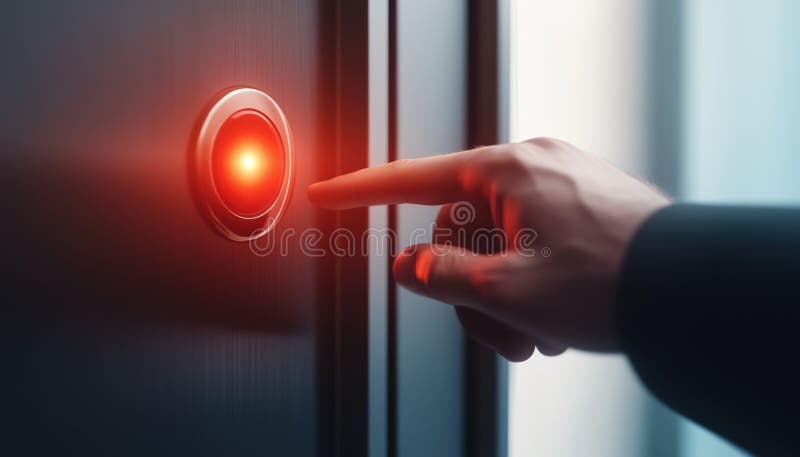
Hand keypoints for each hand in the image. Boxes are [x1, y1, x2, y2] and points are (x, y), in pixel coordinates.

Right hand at [308, 138, 669, 359]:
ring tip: (536, 333)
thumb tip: (408, 268)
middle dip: (471, 291)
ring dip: (505, 299)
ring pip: (495, 247)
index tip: (328, 193)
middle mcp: (532, 169)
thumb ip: (441, 278)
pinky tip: (555, 319)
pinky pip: (530, 245)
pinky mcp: (582, 207)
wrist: (692, 289)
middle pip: (459, 233)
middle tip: (498, 327)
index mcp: (505, 172)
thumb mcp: (506, 290)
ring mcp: (560, 186)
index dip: (361, 191)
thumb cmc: (613, 279)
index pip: (412, 180)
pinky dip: (530, 286)